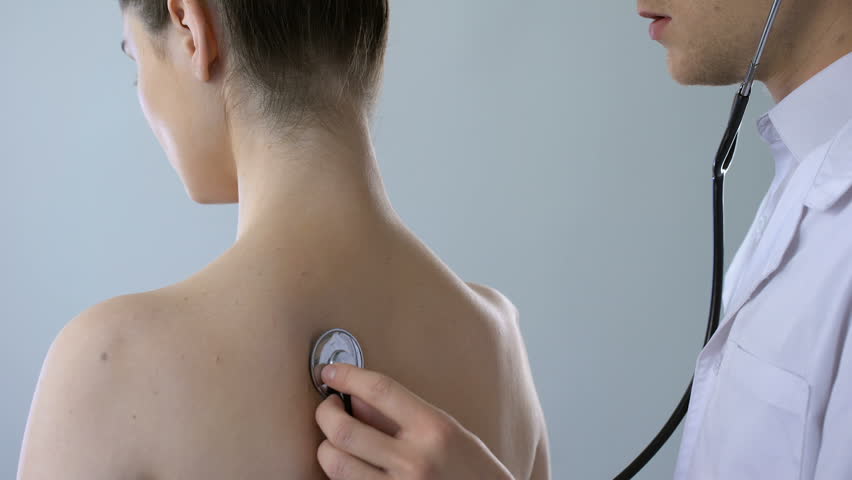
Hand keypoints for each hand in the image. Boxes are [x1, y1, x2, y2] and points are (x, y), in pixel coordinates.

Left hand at [315, 363, 513, 479]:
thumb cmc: (471, 468)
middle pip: (345, 430)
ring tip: (335, 441)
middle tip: (327, 407)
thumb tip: (355, 397)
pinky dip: (339, 474)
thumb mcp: (446, 430)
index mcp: (434, 429)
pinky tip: (348, 464)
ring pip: (336, 463)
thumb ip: (401, 415)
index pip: (380, 391)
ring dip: (326, 448)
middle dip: (325, 413)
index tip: (331, 370)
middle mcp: (415, 460)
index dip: (348, 376)